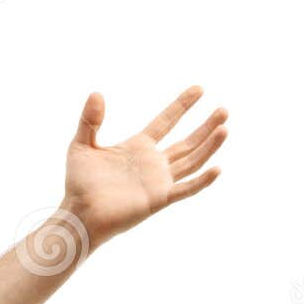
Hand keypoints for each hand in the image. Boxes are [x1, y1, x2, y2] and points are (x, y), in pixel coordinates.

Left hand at [60, 86, 227, 246]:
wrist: (78, 214)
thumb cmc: (78, 184)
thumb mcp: (81, 145)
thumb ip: (90, 120)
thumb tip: (96, 93)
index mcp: (138, 147)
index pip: (166, 121)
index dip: (182, 105)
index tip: (199, 89)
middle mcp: (153, 163)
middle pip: (187, 141)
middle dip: (205, 126)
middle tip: (223, 110)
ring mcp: (159, 181)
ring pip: (192, 161)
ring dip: (209, 146)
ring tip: (224, 128)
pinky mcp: (159, 199)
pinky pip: (186, 189)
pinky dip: (202, 181)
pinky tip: (217, 168)